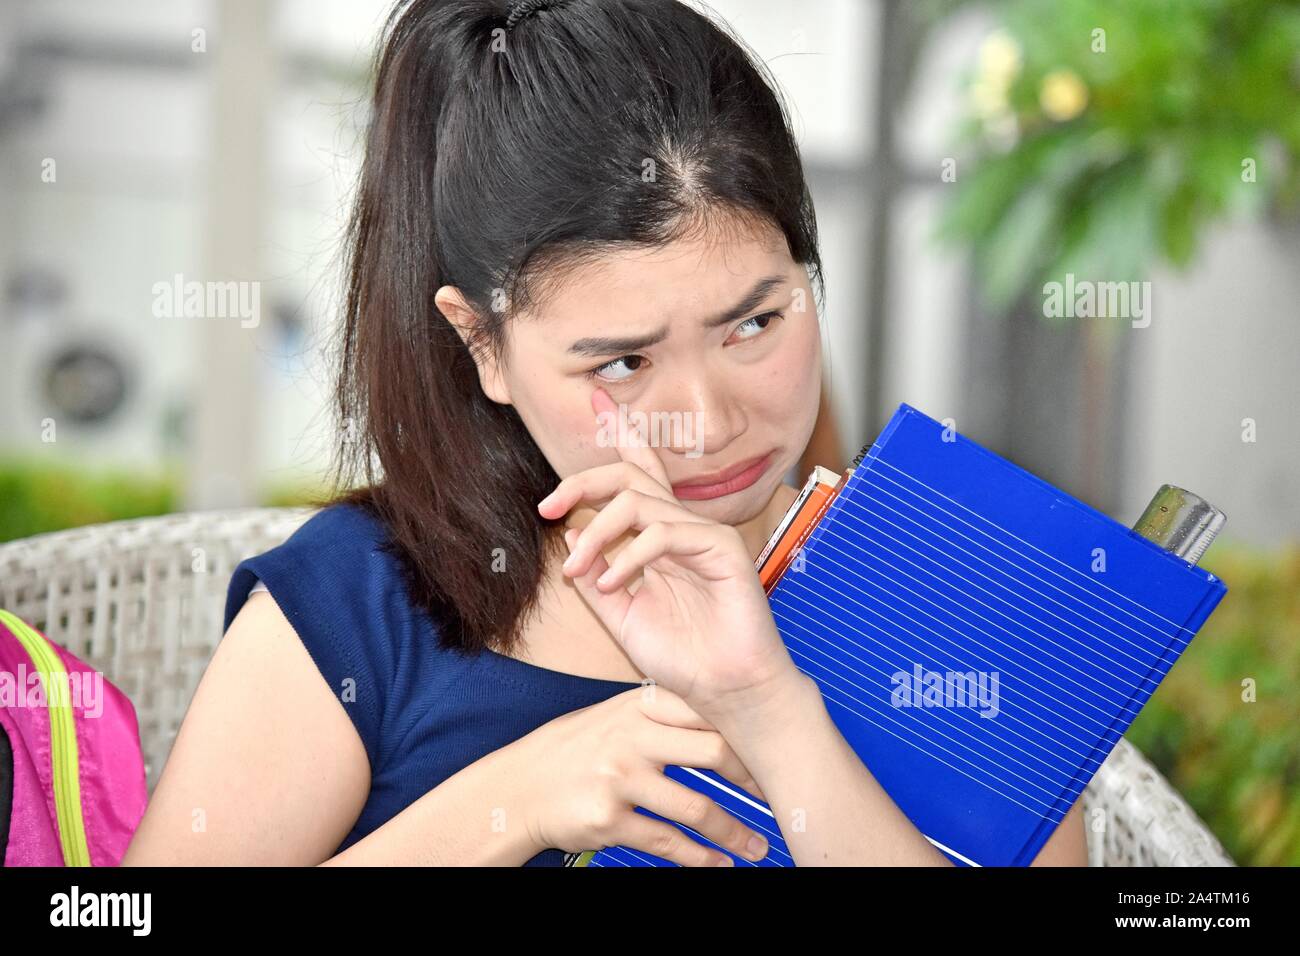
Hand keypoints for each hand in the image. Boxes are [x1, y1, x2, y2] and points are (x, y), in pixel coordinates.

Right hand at [513, 686, 771, 864]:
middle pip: (713, 752)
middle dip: (752, 779)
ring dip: (735, 833)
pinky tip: (720, 863)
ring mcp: (619, 779)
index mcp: (638, 703)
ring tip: (758, 848)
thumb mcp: (615, 716)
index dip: (747, 734)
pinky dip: (701, 858)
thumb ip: (662, 713)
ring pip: (697, 809)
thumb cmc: (577, 750)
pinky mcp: (608, 820)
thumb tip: (727, 718)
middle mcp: (630, 736)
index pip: (707, 711)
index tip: (772, 753)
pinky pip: (668, 844)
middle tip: (775, 798)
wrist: (518, 788)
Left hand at [538, 387, 798, 722]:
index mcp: (660, 537)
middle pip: (632, 473)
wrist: (725, 692)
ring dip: (598, 533)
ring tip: (579, 570)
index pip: (639, 473)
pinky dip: (629, 556)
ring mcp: (704, 534)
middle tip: (547, 507)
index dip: (621, 433)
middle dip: (584, 480)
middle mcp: (682, 527)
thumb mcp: (621, 616)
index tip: (596, 399)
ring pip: (639, 501)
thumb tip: (569, 539)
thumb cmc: (682, 657)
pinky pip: (664, 532)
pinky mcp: (723, 548)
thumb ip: (595, 577)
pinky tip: (614, 584)